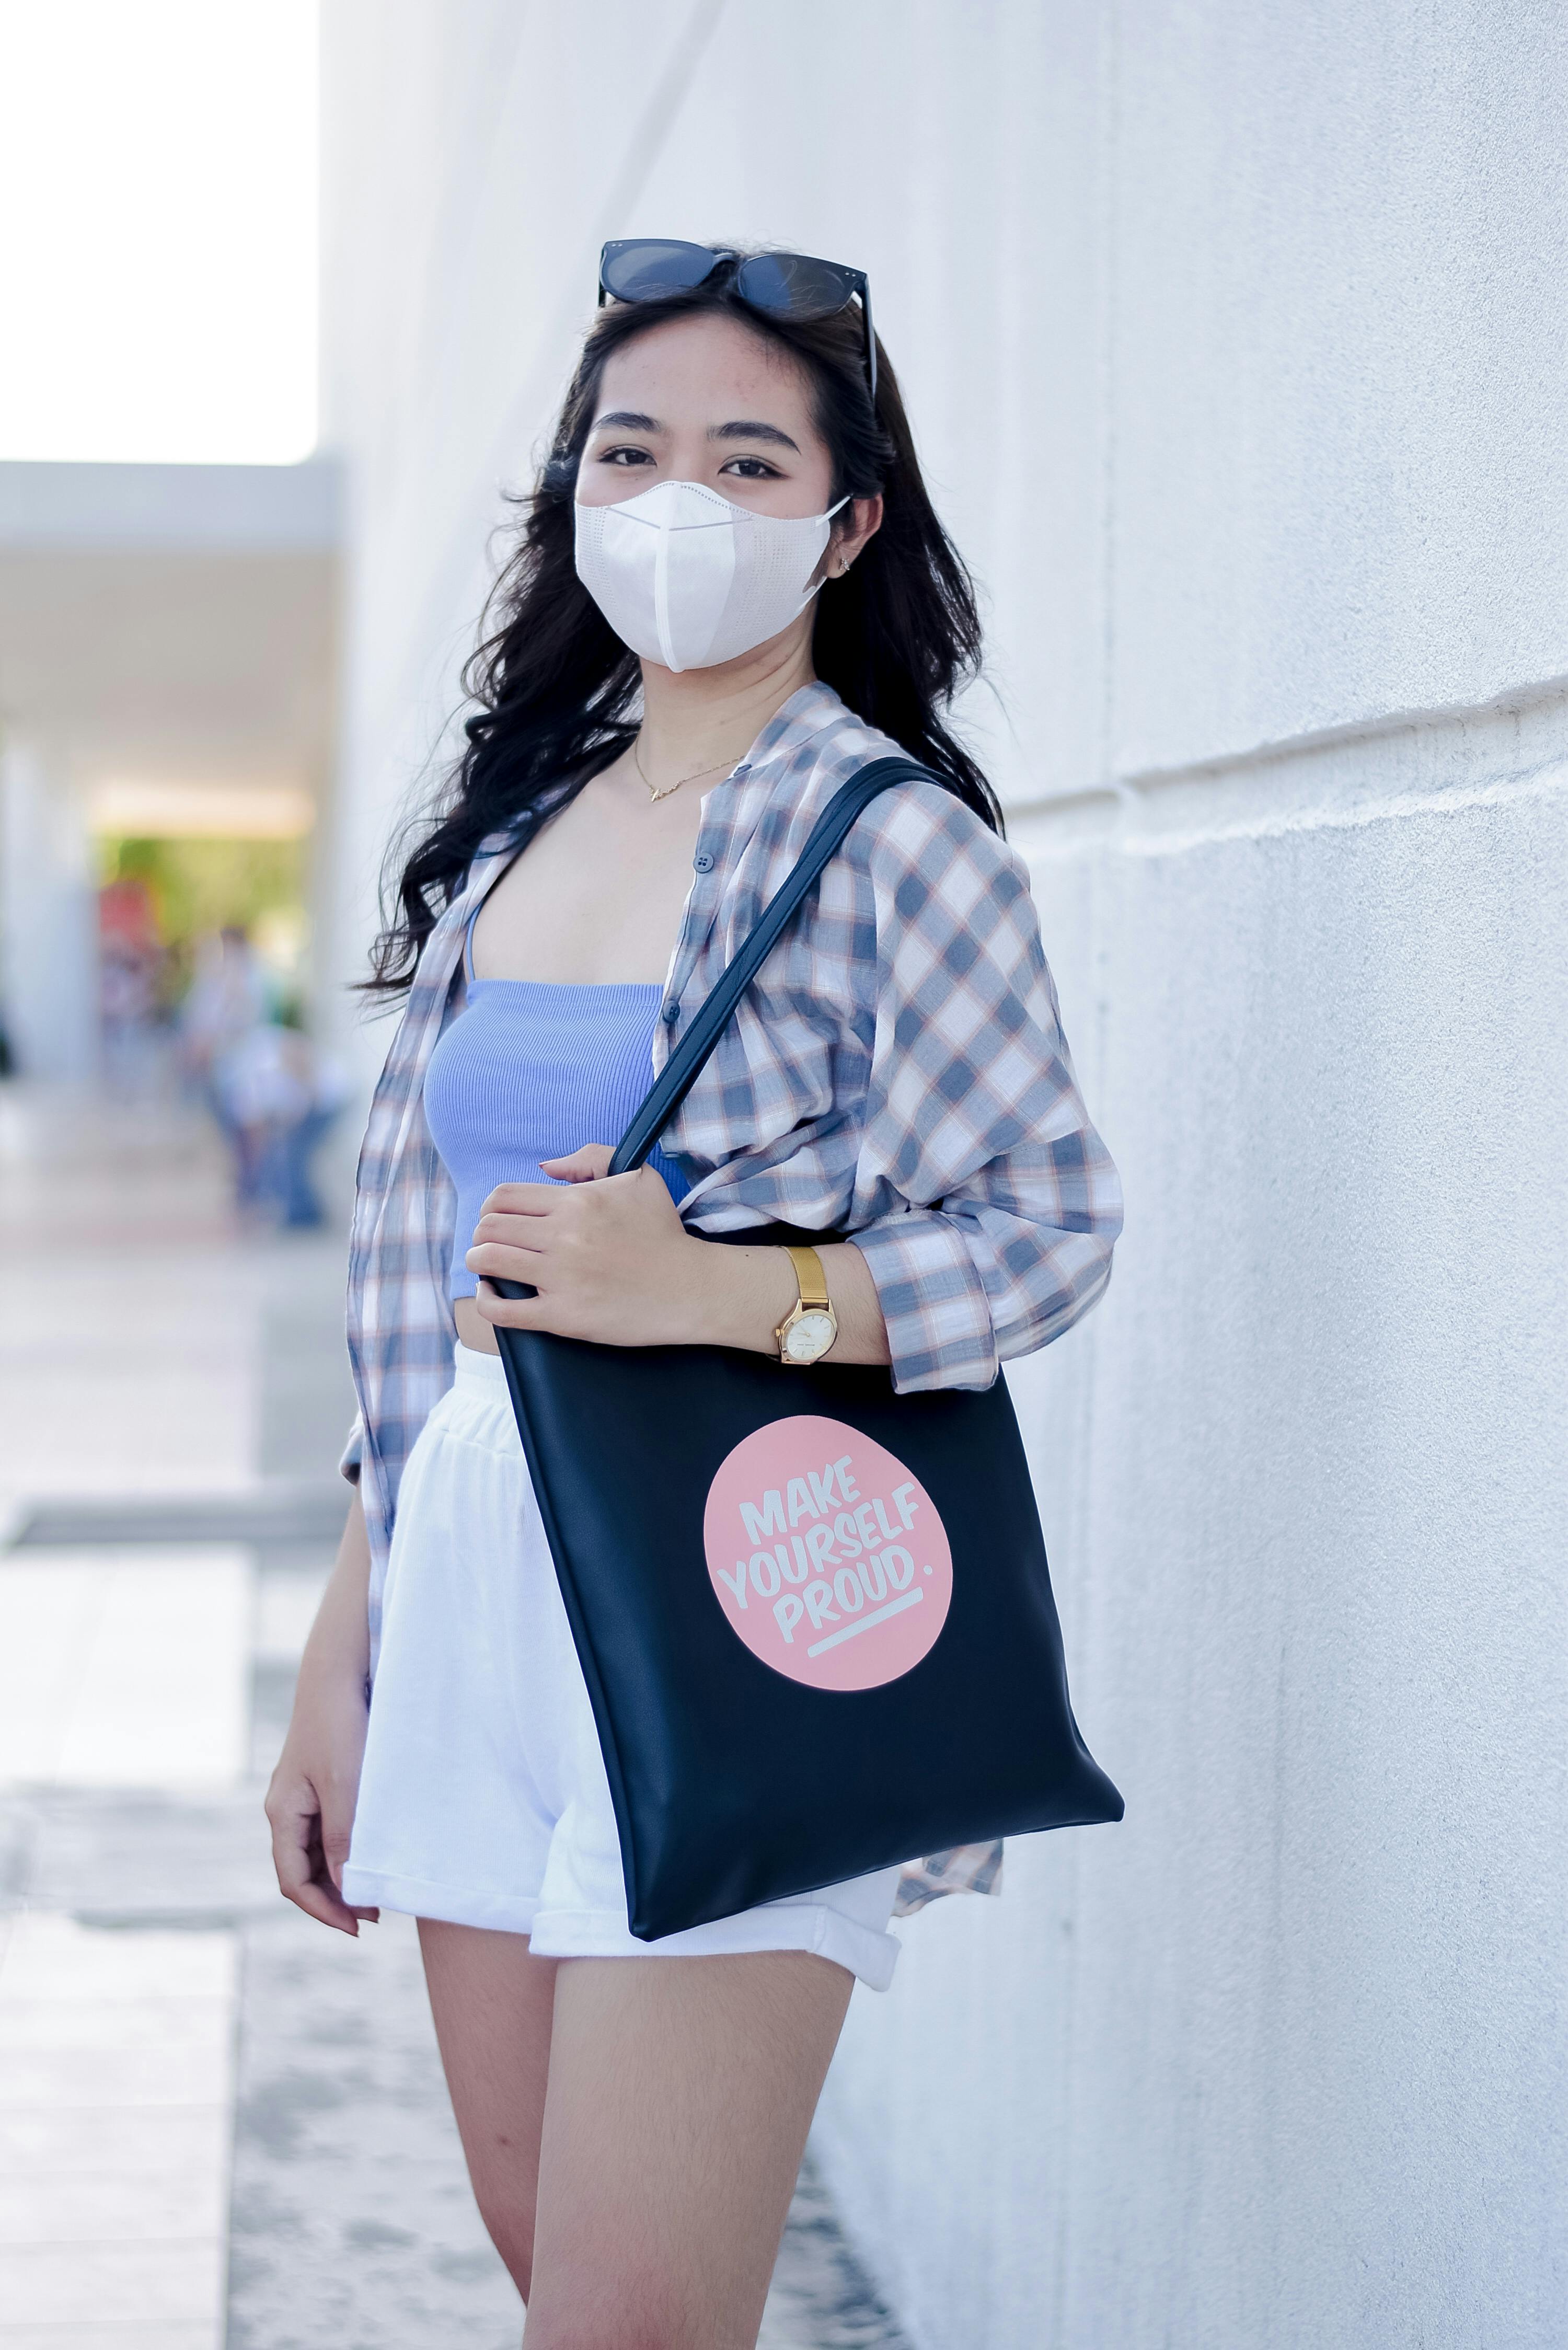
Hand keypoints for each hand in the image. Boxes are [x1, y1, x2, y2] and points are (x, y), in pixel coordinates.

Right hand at [265, 1664, 379, 1935]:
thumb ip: (343, 1839)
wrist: (340, 1672)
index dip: (324, 1910)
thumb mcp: (345, 1788)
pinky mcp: (324, 1781)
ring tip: (379, 1889)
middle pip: (305, 1870)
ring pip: (320, 1851)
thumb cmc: (340, 1726)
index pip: (294, 1880)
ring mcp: (305, 1794)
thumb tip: (346, 1890)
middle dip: (336, 1898)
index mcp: (283, 1813)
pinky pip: (332, 1827)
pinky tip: (375, 1852)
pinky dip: (350, 1848)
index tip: (359, 1927)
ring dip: (344, 1875)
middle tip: (375, 1915)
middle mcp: (288, 1807)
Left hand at [468, 1144, 718, 1347]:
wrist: (691, 1288)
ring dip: (478, 1263)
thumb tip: (545, 1167)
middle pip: (488, 1228)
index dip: (490, 1209)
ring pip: (488, 1261)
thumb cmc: (664, 1232)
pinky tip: (492, 1295)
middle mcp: (563, 1236)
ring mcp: (560, 1277)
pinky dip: (487, 1301)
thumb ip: (591, 1158)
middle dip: (480, 1236)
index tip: (498, 1221)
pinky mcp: (563, 1316)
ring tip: (487, 1267)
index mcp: (576, 1201)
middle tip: (490, 1245)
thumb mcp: (638, 1177)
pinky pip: (503, 1310)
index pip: (503, 1197)